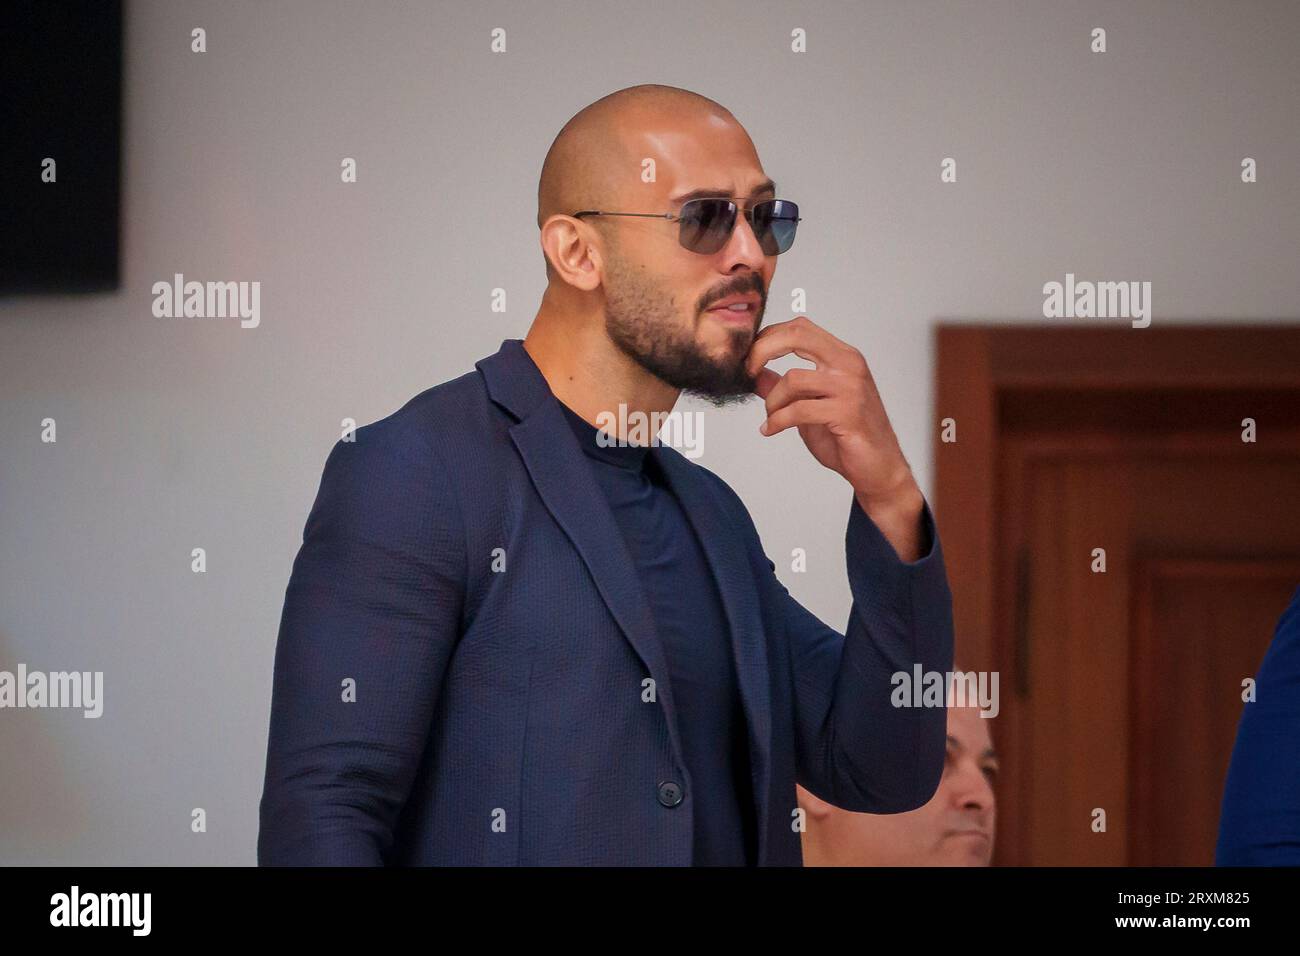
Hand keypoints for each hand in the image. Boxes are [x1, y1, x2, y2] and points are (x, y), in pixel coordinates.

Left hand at [747, 315, 920, 515]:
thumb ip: (785, 388)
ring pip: (793, 379)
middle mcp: (849, 365)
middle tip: (747, 371)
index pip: (800, 328)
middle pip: (797, 335)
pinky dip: (777, 421)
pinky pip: (799, 410)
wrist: (879, 468)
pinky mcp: (847, 413)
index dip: (768, 337)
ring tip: (771, 417)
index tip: (749, 358)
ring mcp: (850, 387)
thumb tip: (755, 374)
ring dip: (772, 401)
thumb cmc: (848, 437)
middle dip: (762, 350)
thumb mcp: (809, 406)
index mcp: (842, 357)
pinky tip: (771, 429)